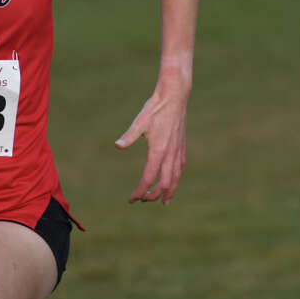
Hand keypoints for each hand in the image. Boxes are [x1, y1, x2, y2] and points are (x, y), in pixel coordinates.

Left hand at [116, 79, 188, 204]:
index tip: (131, 199)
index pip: (148, 178)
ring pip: (176, 178)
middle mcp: (170, 154)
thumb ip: (129, 136)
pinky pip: (180, 167)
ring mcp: (178, 150)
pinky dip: (177, 178)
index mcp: (158, 150)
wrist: (175, 96)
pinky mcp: (182, 146)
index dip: (139, 191)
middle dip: (153, 195)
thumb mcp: (140, 121)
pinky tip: (174, 180)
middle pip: (164, 183)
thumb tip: (117, 146)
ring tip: (164, 201)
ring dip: (169, 191)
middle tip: (143, 200)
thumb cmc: (155, 108)